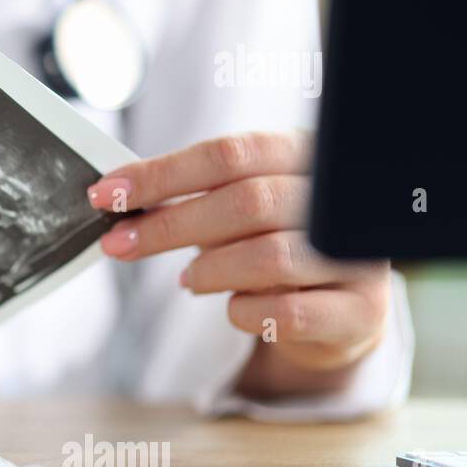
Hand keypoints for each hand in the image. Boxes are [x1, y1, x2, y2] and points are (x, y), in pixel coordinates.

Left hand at [86, 131, 389, 397]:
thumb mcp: (238, 208)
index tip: (106, 194)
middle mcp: (339, 200)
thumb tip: (117, 197)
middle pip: (247, 202)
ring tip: (188, 280)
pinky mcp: (360, 311)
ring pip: (269, 257)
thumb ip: (191, 196)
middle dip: (169, 226)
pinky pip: (290, 312)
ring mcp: (357, 256)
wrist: (340, 308)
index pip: (229, 154)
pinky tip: (234, 308)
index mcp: (303, 156)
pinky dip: (245, 312)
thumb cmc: (273, 243)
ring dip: (210, 270)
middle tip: (118, 245)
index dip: (162, 174)